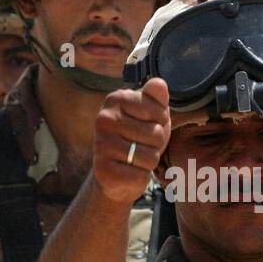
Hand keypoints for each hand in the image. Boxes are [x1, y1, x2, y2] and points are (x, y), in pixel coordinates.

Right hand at [93, 77, 170, 204]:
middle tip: (141, 145)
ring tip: (135, 158)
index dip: (161, 123)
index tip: (148, 125)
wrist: (118, 171)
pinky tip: (128, 171)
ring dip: (149, 161)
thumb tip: (158, 84)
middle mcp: (104, 119)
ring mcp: (101, 144)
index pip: (160, 112)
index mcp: (115, 99)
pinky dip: (141, 177)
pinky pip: (141, 175)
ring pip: (150, 157)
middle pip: (156, 134)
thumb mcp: (152, 113)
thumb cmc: (138, 137)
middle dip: (156, 145)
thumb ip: (157, 97)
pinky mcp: (103, 170)